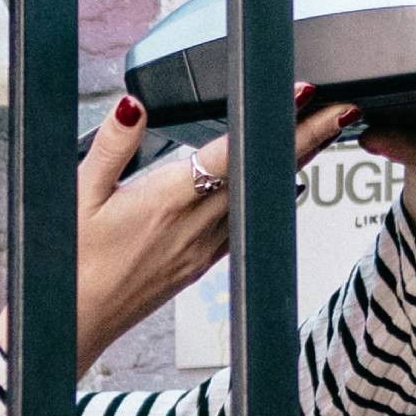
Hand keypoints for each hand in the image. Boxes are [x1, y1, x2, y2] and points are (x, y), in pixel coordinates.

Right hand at [21, 90, 361, 368]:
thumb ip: (110, 146)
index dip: (272, 123)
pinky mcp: (202, 263)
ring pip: (261, 196)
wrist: (74, 320)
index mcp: (166, 201)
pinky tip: (286, 183)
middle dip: (306, 137)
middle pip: (262, 172)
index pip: (233, 152)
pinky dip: (271, 195)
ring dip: (294, 164)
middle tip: (344, 108)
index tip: (303, 95)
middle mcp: (195, 225)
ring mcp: (204, 248)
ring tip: (324, 134)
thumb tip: (131, 105)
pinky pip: (247, 222)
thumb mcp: (77, 195)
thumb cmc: (71, 261)